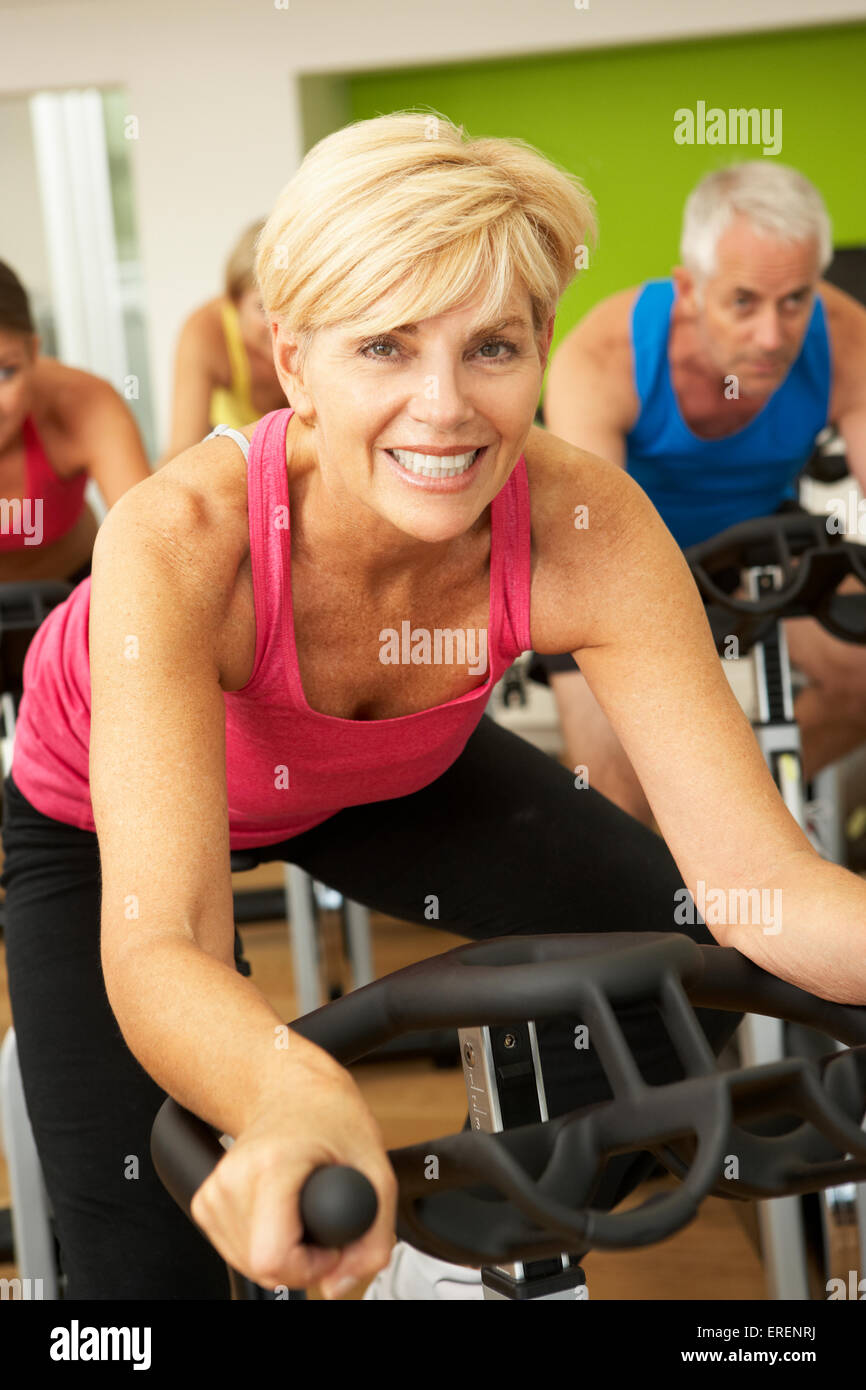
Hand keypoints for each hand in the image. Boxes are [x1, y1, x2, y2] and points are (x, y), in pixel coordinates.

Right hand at [190, 1058, 396, 1297]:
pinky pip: (236, 1252)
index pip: (273, 1257)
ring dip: (283, 1253)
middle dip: (302, 1261)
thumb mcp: (377, 1171)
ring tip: (302, 1209)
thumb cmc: (331, 1117)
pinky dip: (263, 1244)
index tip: (332, 1242)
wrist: (290, 1090)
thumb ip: (373, 1240)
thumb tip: (338, 1288)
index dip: (311, 1266)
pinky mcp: (204, 1202)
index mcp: (272, 1165)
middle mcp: (233, 1178)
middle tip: (323, 1221)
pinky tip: (280, 1211)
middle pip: (261, 1267)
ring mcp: (213, 1191)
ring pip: (248, 1264)